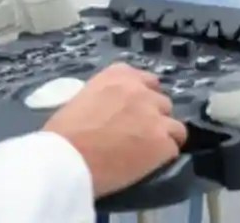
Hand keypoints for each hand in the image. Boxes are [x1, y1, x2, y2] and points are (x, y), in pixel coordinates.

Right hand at [42, 63, 187, 197]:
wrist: (67, 157)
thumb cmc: (64, 132)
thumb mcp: (82, 98)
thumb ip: (106, 98)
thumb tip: (114, 112)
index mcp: (118, 75)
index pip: (146, 80)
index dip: (143, 98)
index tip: (135, 111)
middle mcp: (141, 90)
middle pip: (162, 102)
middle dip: (153, 117)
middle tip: (138, 134)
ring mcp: (155, 116)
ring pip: (175, 126)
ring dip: (163, 137)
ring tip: (146, 152)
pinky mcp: (163, 143)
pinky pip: (173, 148)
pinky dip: (163, 157)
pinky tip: (146, 164)